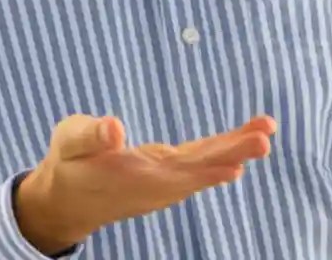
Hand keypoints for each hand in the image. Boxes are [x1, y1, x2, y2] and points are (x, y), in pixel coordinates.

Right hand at [15, 113, 276, 252]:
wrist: (67, 202)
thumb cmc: (67, 165)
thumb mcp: (68, 143)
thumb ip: (89, 136)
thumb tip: (113, 128)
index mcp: (133, 175)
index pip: (177, 168)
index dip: (207, 163)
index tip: (236, 163)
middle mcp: (155, 184)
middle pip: (200, 167)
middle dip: (234, 152)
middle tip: (265, 137)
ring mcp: (163, 184)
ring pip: (204, 168)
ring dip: (235, 152)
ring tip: (264, 135)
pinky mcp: (165, 178)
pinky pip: (198, 169)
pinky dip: (219, 162)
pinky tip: (240, 159)